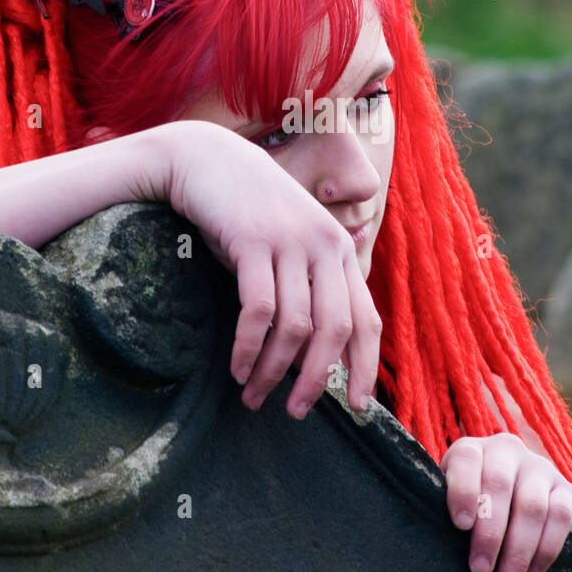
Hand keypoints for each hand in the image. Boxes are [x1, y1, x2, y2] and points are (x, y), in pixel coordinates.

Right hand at [163, 120, 381, 419]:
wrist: (204, 160)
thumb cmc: (246, 210)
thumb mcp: (290, 242)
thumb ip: (309, 283)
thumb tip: (315, 350)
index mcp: (341, 250)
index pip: (367, 319)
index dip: (364, 367)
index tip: (356, 407)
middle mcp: (325, 245)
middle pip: (336, 328)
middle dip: (317, 379)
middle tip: (295, 412)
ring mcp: (291, 241)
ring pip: (296, 326)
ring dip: (274, 370)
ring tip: (254, 396)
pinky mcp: (253, 241)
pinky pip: (259, 310)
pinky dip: (249, 347)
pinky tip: (237, 367)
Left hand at [440, 433, 571, 571]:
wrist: (513, 500)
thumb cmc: (469, 511)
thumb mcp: (449, 504)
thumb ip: (443, 515)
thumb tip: (434, 550)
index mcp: (472, 449)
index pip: (467, 459)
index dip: (463, 491)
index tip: (460, 525)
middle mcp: (507, 451)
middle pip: (500, 485)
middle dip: (489, 533)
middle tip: (479, 571)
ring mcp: (540, 467)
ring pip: (532, 506)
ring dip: (517, 551)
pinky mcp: (567, 490)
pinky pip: (561, 518)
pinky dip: (546, 550)